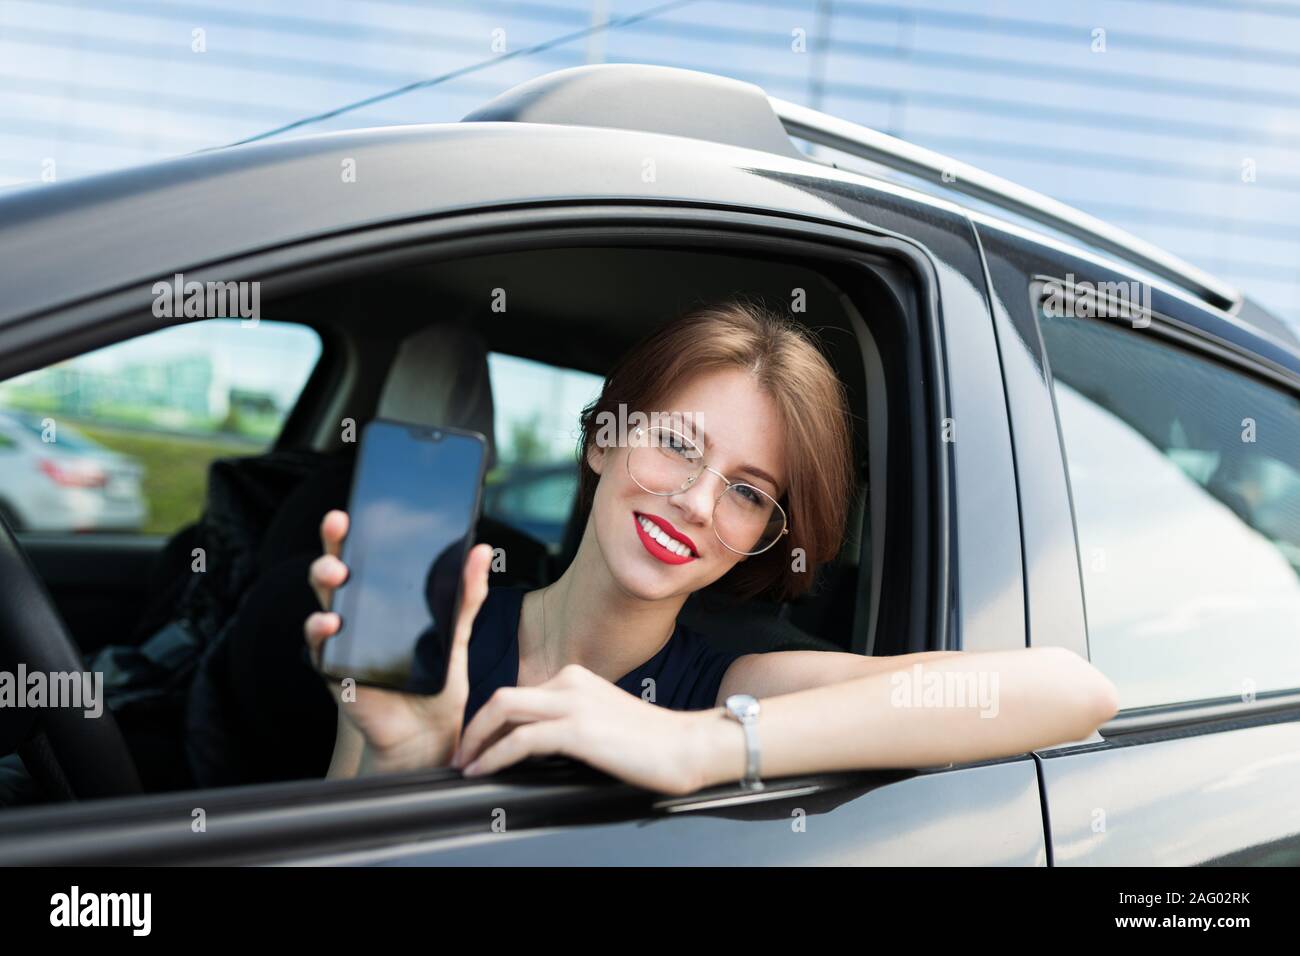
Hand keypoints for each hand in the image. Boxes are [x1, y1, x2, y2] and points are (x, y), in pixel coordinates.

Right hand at [304, 509, 493, 774]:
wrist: (431, 733)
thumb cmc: (438, 681)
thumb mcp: (457, 633)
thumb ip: (466, 594)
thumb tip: (481, 550)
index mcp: (381, 603)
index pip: (362, 560)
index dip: (351, 534)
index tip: (350, 511)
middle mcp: (356, 618)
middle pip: (333, 575)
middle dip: (331, 547)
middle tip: (339, 527)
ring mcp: (342, 645)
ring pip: (320, 606)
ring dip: (324, 585)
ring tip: (338, 575)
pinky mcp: (336, 673)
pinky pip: (319, 650)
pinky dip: (321, 634)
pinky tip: (331, 624)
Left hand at [451, 664, 743, 795]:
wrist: (688, 746)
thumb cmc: (651, 743)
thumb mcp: (601, 721)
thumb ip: (569, 723)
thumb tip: (534, 746)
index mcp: (574, 678)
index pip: (518, 695)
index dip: (489, 720)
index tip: (477, 744)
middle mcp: (570, 682)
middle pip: (502, 697)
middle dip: (473, 727)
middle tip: (461, 755)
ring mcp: (573, 703)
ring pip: (503, 710)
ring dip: (476, 741)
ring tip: (466, 765)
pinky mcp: (578, 729)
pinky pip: (520, 740)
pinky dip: (494, 757)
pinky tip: (485, 771)